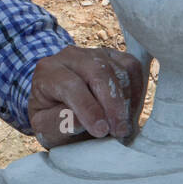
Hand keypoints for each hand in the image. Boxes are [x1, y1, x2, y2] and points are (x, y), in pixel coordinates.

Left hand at [28, 45, 143, 147]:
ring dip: (126, 100)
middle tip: (120, 131)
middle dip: (113, 104)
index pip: (71, 85)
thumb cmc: (52, 120)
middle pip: (98, 71)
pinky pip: (132, 66)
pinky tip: (129, 111)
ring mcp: (93, 52)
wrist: (60, 107)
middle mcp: (70, 56)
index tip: (101, 130)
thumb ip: (60, 124)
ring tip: (122, 125)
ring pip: (119, 69)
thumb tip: (83, 120)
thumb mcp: (46, 129)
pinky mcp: (113, 55)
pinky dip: (136, 90)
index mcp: (47, 71)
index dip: (88, 108)